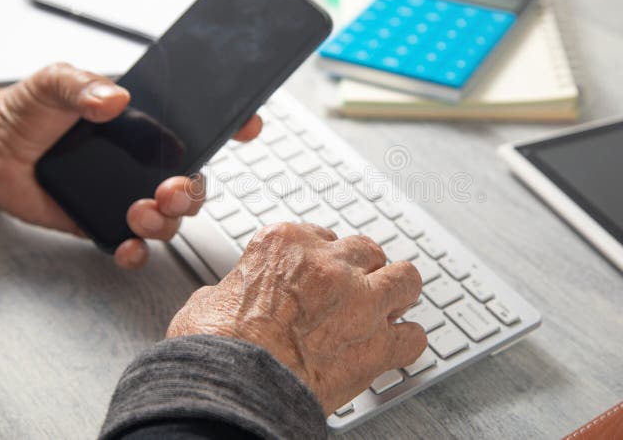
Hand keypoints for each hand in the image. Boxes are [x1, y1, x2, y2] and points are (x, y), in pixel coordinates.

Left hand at [0, 62, 261, 267]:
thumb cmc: (27, 112)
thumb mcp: (52, 83)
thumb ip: (81, 84)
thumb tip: (113, 97)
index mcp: (146, 125)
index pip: (199, 125)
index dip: (231, 126)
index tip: (246, 126)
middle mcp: (146, 163)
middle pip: (194, 183)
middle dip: (193, 191)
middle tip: (171, 189)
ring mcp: (129, 194)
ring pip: (172, 218)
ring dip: (166, 221)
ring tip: (137, 212)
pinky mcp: (106, 223)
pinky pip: (136, 245)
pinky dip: (138, 252)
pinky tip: (128, 245)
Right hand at [166, 222, 426, 414]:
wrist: (232, 386)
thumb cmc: (216, 347)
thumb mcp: (208, 301)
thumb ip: (231, 290)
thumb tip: (224, 298)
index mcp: (284, 245)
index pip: (322, 235)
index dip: (326, 258)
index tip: (324, 271)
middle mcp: (329, 266)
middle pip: (368, 251)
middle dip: (365, 269)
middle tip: (358, 287)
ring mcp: (360, 303)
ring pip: (405, 278)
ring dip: (398, 293)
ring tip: (391, 306)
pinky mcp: (377, 346)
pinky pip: (414, 336)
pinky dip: (407, 342)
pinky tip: (397, 347)